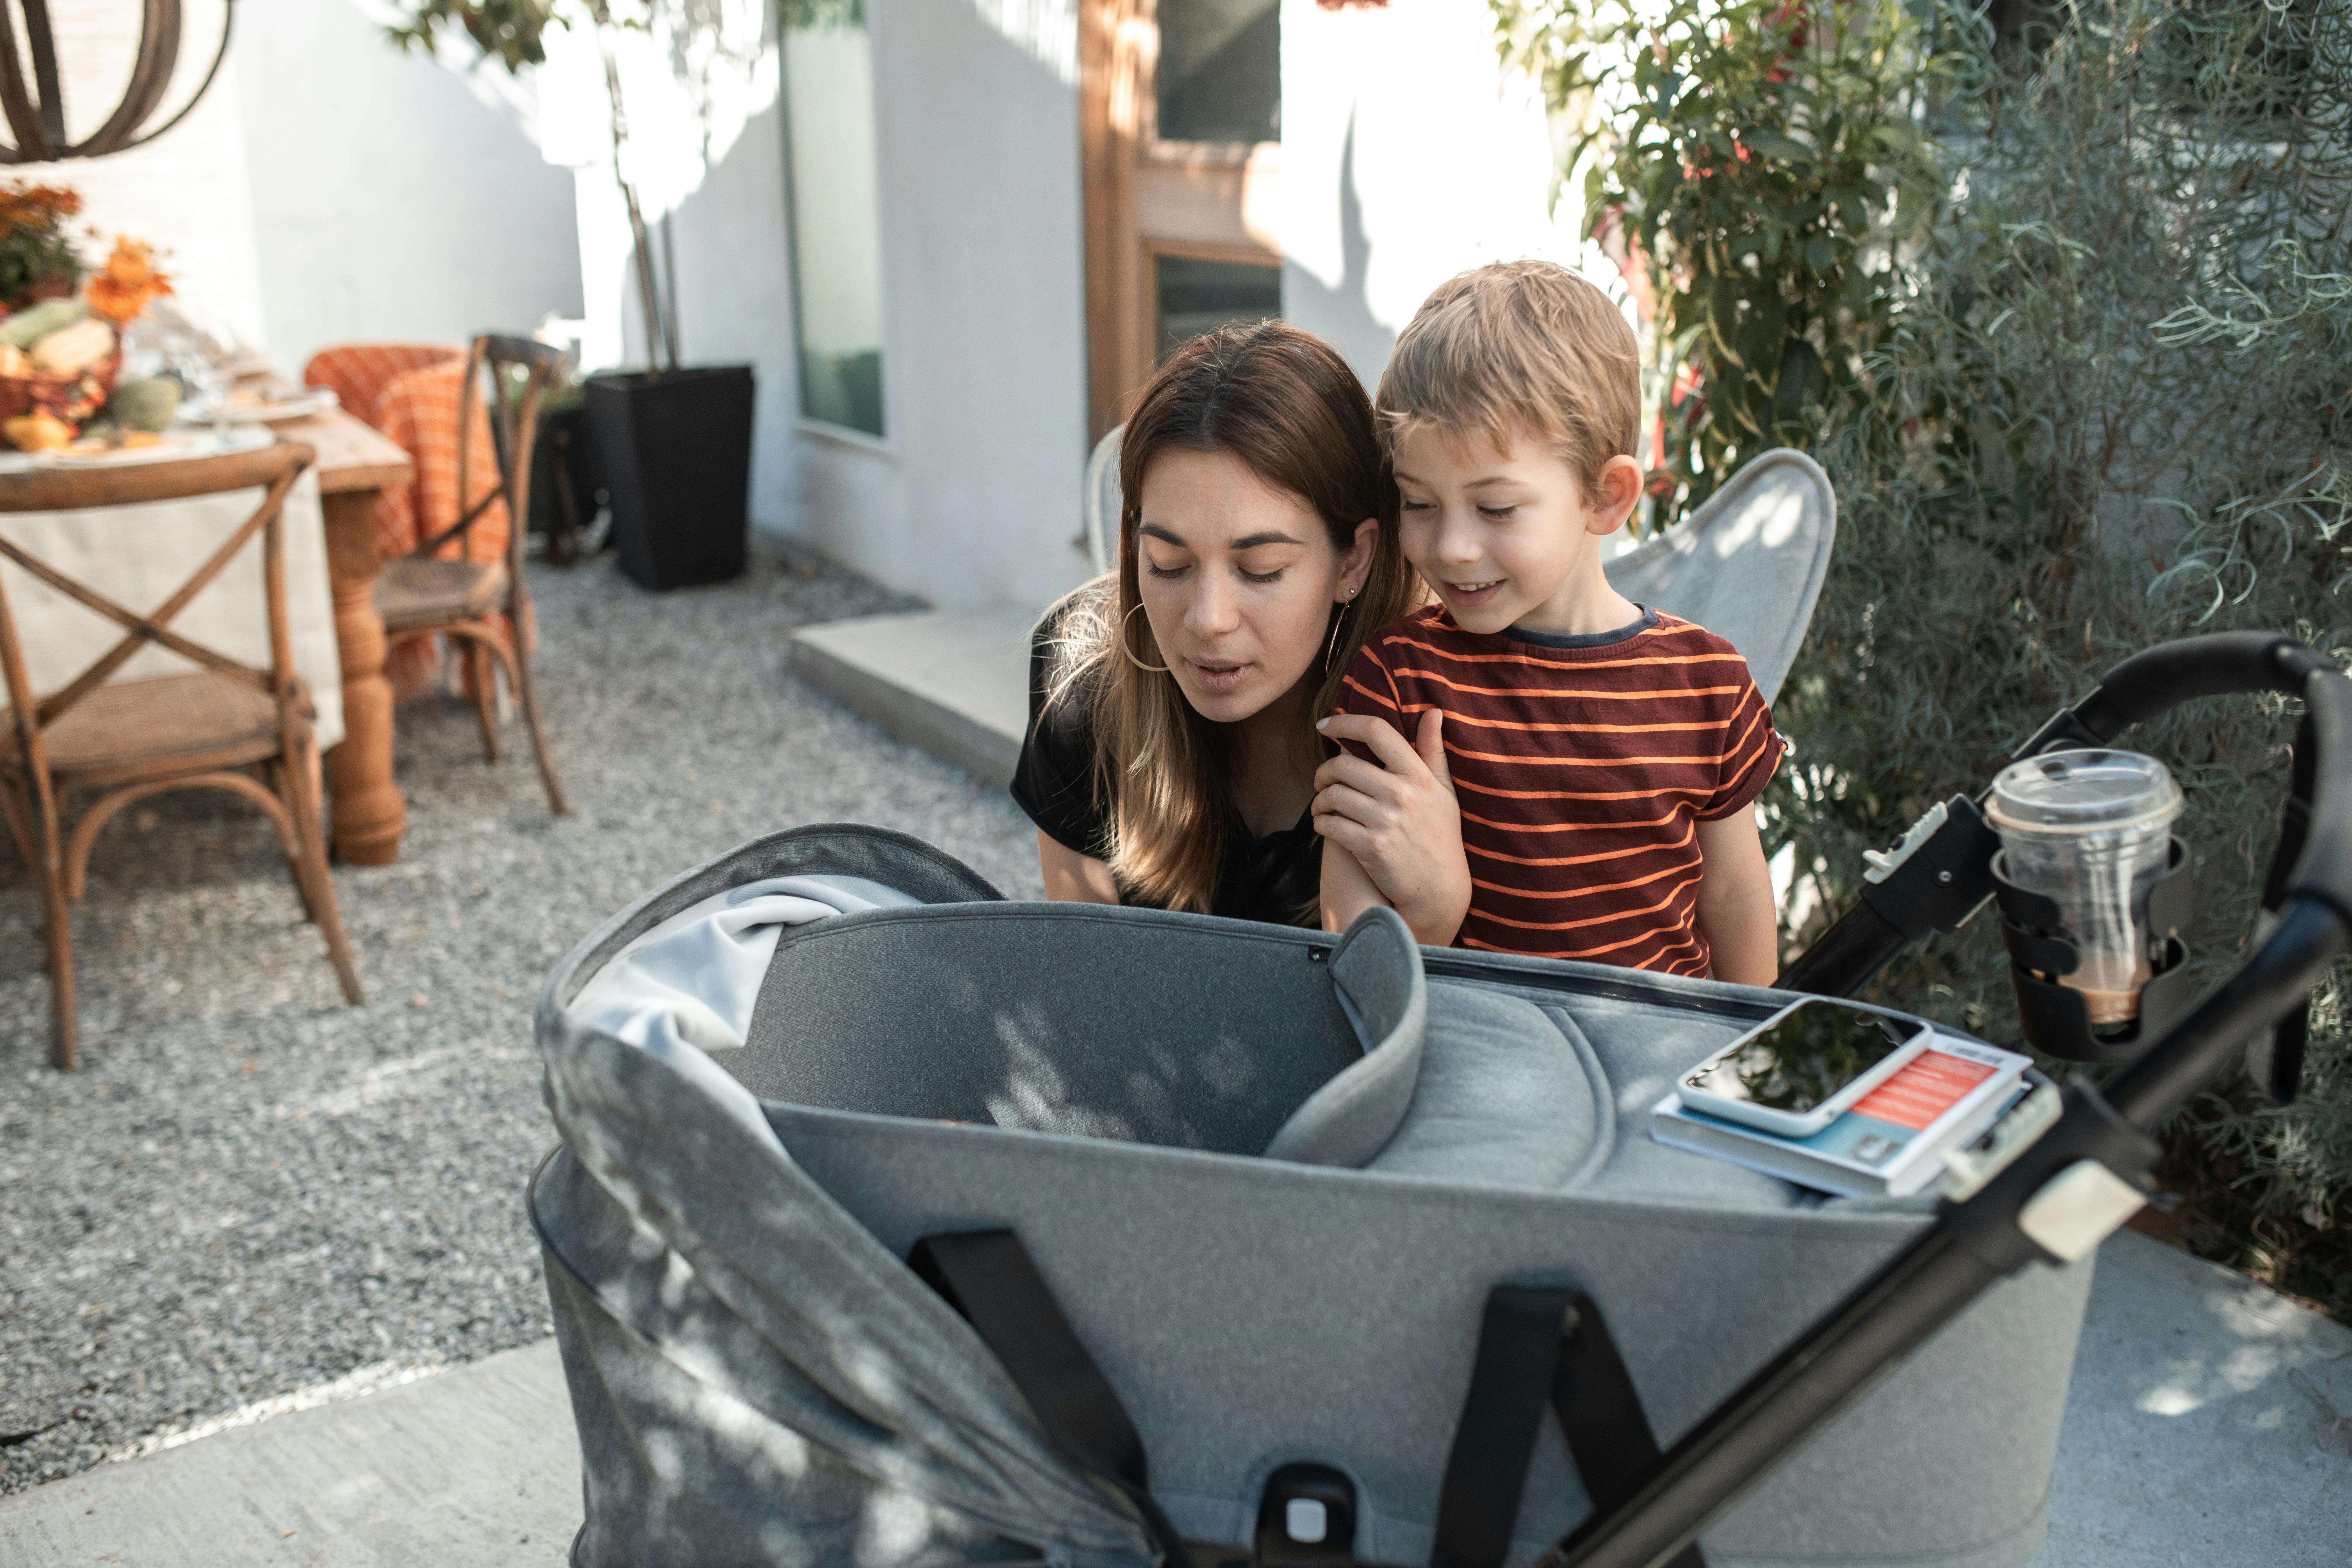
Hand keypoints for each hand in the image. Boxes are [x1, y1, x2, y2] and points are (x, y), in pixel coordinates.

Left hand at [1312, 709, 1470, 945]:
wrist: (1440, 889)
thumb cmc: (1441, 836)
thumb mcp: (1444, 792)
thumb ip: (1433, 751)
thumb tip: (1433, 712)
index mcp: (1418, 774)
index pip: (1377, 731)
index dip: (1345, 721)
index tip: (1325, 724)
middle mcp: (1401, 793)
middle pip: (1344, 764)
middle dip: (1324, 770)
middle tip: (1322, 779)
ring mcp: (1384, 820)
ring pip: (1332, 794)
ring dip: (1319, 799)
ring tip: (1322, 804)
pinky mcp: (1369, 846)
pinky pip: (1330, 824)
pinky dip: (1321, 822)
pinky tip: (1325, 824)